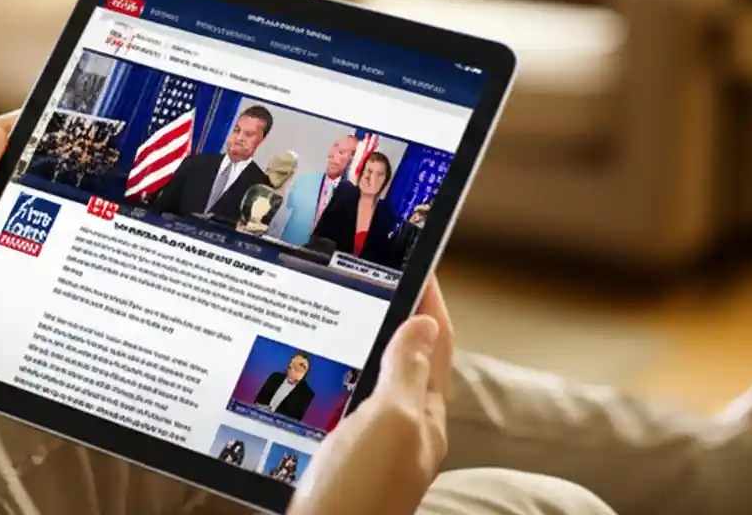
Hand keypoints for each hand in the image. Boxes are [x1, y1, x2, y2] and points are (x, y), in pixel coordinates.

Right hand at [288, 277, 453, 514]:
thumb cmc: (359, 497)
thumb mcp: (390, 424)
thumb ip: (406, 373)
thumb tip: (425, 322)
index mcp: (423, 418)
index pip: (435, 344)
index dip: (429, 300)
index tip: (419, 261)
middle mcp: (403, 433)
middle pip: (408, 360)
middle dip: (399, 316)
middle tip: (377, 275)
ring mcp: (372, 451)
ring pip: (376, 383)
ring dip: (367, 344)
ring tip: (346, 309)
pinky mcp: (340, 464)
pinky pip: (346, 408)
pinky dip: (337, 377)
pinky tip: (315, 373)